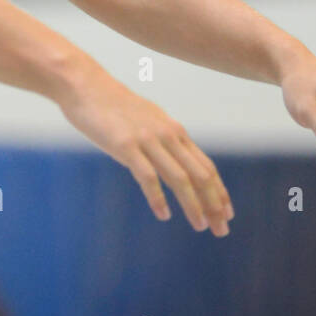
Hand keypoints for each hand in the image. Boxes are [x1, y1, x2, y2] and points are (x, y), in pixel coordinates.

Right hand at [59, 60, 233, 234]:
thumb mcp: (148, 120)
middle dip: (214, 204)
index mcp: (174, 131)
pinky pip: (147, 176)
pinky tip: (164, 214)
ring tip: (201, 226)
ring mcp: (147, 140)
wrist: (86, 86)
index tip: (228, 214)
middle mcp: (167, 135)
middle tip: (222, 230)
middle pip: (199, 175)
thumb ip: (164, 139)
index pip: (206, 166)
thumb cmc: (115, 106)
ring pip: (179, 177)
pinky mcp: (125, 145)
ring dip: (193, 205)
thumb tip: (177, 160)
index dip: (219, 192)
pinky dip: (158, 197)